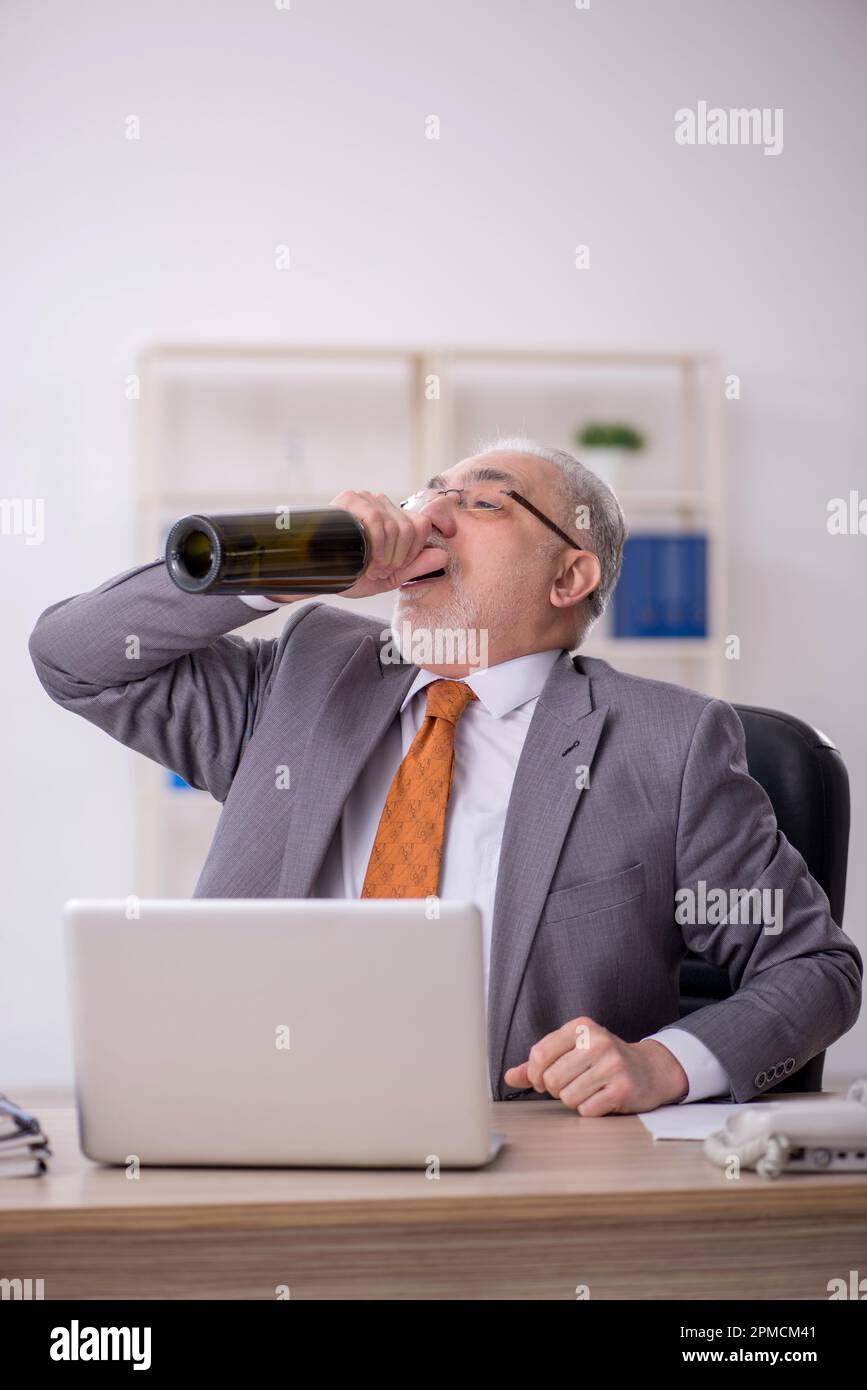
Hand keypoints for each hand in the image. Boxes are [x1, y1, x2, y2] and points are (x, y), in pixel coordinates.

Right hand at [271, 490, 449, 601]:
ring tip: (371, 566)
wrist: (319, 577)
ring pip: (395, 526)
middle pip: (410, 528)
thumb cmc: (354, 574)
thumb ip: (416, 566)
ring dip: (386, 555)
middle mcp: (383, 503)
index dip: (414, 551)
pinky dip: (376, 544)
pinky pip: (375, 519)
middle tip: (381, 571)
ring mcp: (366, 498)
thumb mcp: (390, 576)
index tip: (396, 568)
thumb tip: (443, 555)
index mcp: (395, 517)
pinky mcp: (349, 499)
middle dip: (398, 557)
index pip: (422, 524)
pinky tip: (367, 558)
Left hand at [503, 1016, 688, 1114]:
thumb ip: (539, 1062)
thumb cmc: (603, 1060)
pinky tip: (600, 1098)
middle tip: (570, 1084)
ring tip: (588, 1089)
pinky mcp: (622, 1089)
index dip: (534, 1074)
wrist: (649, 1070)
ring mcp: (612, 1065)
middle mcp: (597, 1042)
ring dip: (573, 1100)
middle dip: (556, 1089)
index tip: (541, 1079)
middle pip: (552, 1079)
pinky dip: (589, 1109)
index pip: (539, 1053)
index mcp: (581, 1027)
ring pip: (568, 1097)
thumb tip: (509, 1076)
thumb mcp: (572, 1050)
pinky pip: (587, 1110)